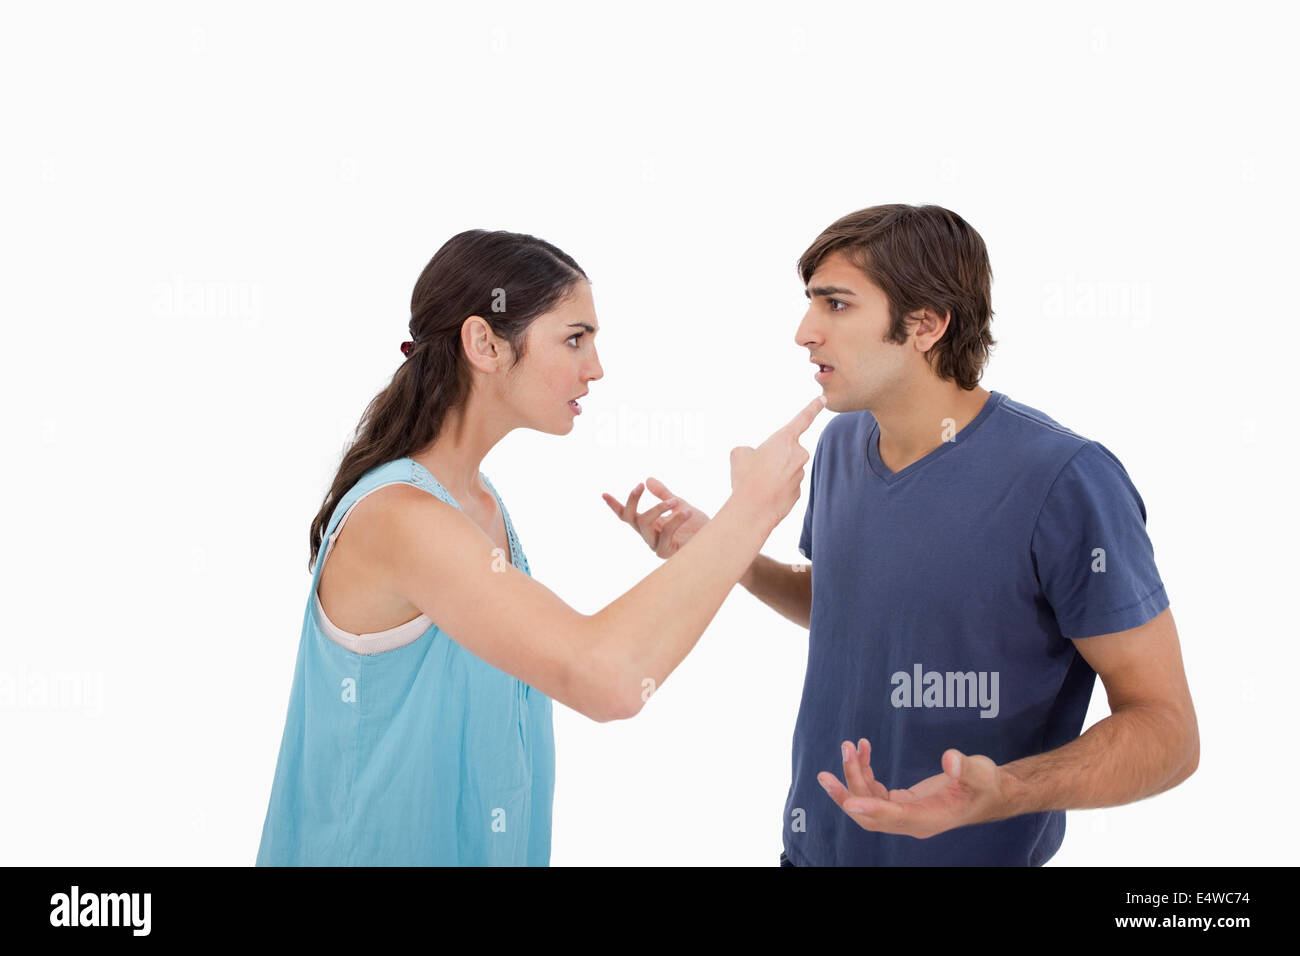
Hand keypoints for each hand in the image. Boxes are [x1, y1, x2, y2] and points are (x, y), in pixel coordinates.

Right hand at [602, 477, 710, 558]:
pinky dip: (675, 519)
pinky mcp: (667, 552)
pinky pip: (665, 533)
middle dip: (632, 501)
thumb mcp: (679, 504)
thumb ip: (663, 494)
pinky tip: (687, 511)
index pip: (627, 516)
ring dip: (658, 509)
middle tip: (639, 485)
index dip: (615, 505)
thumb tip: (648, 479)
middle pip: (630, 519)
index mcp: (649, 525)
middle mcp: (649, 536)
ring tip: (675, 501)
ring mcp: (657, 545)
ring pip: (644, 525)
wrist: (717, 540)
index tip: (603, 493)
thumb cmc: (698, 526)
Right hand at [728, 395, 824, 527]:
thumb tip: (754, 457)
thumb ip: (749, 450)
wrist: (753, 510)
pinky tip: (765, 495)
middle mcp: (798, 454)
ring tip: (758, 484)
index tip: (823, 399)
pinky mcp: (799, 492)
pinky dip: (776, 488)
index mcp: (785, 439)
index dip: (813, 407)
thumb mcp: (738, 454)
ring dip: (773, 474)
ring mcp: (800, 474)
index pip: (803, 419)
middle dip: (773, 458)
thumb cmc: (746, 479)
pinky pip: (786, 485)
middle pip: (785, 451)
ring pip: (785, 469)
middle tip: (756, 470)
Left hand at [816, 738, 1008, 838]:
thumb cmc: (986, 784)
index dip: (872, 810)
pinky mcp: (900, 804)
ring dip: (853, 777)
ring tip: (848, 746)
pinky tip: (862, 748)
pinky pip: (873, 792)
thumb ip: (967, 767)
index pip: (896, 817)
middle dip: (847, 796)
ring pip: (867, 803)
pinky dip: (863, 771)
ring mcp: (904, 814)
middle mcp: (912, 822)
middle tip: (825, 774)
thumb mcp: (983, 773)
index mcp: (930, 819)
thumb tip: (950, 759)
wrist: (987, 793)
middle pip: (870, 817)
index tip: (850, 802)